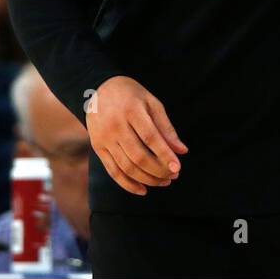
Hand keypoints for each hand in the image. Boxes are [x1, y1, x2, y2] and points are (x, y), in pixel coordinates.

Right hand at [86, 76, 188, 195]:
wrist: (97, 89)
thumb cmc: (131, 95)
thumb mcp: (151, 103)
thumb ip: (166, 127)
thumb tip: (182, 151)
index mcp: (131, 111)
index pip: (150, 137)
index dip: (164, 154)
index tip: (178, 167)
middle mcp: (115, 126)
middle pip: (138, 156)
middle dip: (158, 170)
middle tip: (173, 176)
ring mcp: (104, 138)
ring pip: (126, 167)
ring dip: (147, 179)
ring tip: (163, 182)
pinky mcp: (97, 148)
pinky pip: (112, 171)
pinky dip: (128, 184)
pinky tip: (143, 189)